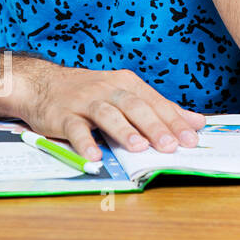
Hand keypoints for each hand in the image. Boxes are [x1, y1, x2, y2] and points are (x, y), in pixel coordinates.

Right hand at [12, 61, 204, 160]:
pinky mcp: (62, 115)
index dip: (174, 121)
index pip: (156, 103)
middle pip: (136, 107)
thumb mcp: (127, 94)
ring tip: (138, 148)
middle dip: (155, 127)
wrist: (42, 83)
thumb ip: (161, 109)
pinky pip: (74, 128)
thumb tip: (196, 122)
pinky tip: (95, 155)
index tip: (191, 139)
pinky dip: (85, 142)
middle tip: (170, 146)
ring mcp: (85, 101)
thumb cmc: (92, 92)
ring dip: (124, 131)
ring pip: (108, 114)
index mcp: (128, 84)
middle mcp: (109, 89)